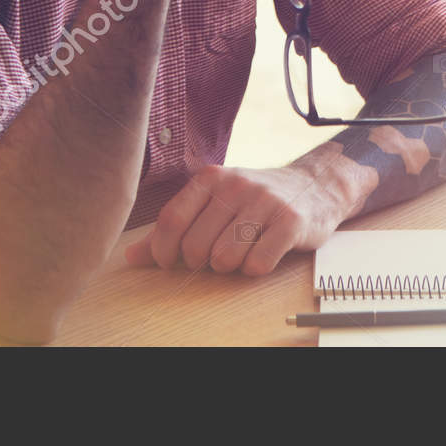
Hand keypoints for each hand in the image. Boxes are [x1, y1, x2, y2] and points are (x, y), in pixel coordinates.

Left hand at [123, 164, 348, 274]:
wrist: (314, 186)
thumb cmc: (254, 200)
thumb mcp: (213, 202)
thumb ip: (174, 227)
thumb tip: (131, 256)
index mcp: (212, 177)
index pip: (171, 219)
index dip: (162, 250)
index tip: (167, 262)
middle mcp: (237, 185)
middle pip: (196, 244)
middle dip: (201, 261)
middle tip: (215, 255)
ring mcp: (265, 202)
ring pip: (225, 257)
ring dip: (229, 266)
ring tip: (240, 252)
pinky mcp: (291, 222)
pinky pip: (257, 263)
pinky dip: (254, 268)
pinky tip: (262, 254)